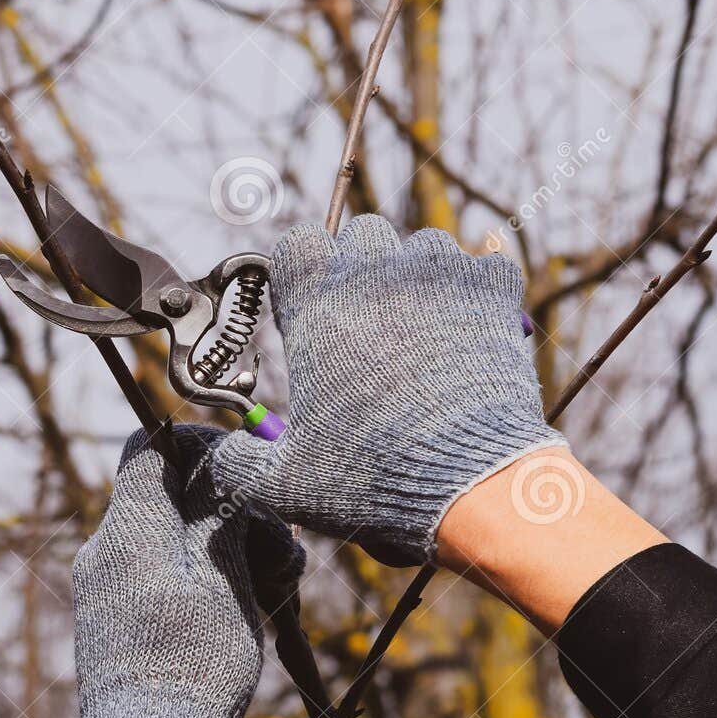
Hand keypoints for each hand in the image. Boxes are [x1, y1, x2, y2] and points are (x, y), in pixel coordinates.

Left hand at [69, 424, 303, 717]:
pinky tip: (249, 611)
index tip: (246, 474)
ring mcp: (106, 587)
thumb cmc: (189, 666)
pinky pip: (162, 577)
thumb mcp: (221, 575)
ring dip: (228, 551)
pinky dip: (206, 581)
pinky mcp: (114, 620)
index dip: (200, 447)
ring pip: (174, 539)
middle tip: (279, 552)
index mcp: (127, 527)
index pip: (149, 447)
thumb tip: (217, 458)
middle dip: (231, 512)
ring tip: (276, 591)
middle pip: (171, 496)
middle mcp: (106, 549)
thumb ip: (216, 508)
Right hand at [212, 217, 564, 564]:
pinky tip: (469, 330)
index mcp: (316, 303)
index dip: (301, 272)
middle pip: (361, 234)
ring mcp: (438, 275)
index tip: (308, 306)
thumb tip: (224, 453)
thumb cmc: (373, 476)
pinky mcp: (492, 291)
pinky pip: (481, 264)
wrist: (473, 483)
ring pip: (423, 246)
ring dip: (416, 276)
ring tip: (420, 329)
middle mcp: (373, 274)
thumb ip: (240, 461)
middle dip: (360, 268)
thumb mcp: (283, 482)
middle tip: (366, 323)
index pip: (298, 243)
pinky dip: (475, 289)